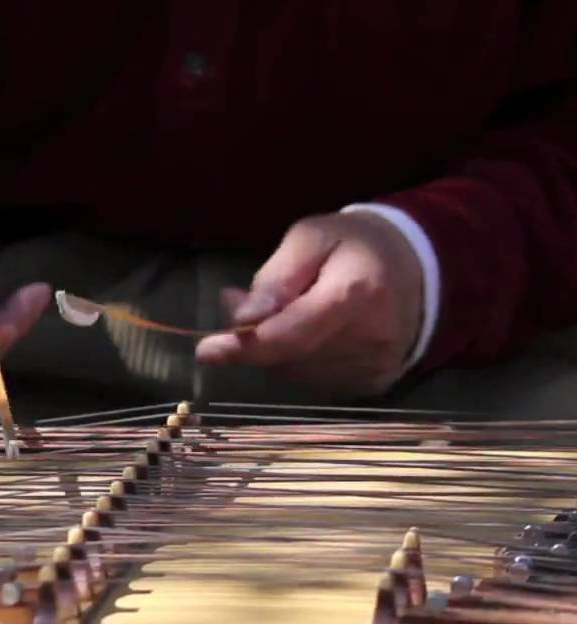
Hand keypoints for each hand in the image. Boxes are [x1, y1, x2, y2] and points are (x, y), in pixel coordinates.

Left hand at [195, 211, 424, 398]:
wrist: (415, 265)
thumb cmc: (351, 244)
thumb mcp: (309, 238)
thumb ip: (275, 278)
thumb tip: (241, 317)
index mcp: (356, 293)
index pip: (290, 335)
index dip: (245, 347)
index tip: (206, 351)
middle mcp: (372, 337)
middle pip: (290, 359)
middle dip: (257, 341)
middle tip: (248, 310)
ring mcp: (378, 366)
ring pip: (299, 377)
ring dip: (276, 354)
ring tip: (285, 317)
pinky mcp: (378, 382)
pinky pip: (318, 385)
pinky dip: (299, 365)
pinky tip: (308, 337)